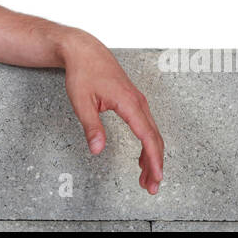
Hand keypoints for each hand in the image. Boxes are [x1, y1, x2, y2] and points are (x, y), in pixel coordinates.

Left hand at [60, 31, 164, 193]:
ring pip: (152, 133)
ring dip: (151, 156)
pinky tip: (142, 158)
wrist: (84, 50)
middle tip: (151, 187)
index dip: (153, 159)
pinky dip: (147, 143)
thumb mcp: (82, 101)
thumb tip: (97, 149)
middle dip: (155, 164)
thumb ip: (91, 127)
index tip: (156, 177)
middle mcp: (138, 101)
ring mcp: (137, 100)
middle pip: (154, 138)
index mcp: (128, 102)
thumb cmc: (83, 71)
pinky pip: (146, 125)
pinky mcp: (133, 100)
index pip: (147, 136)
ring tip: (146, 178)